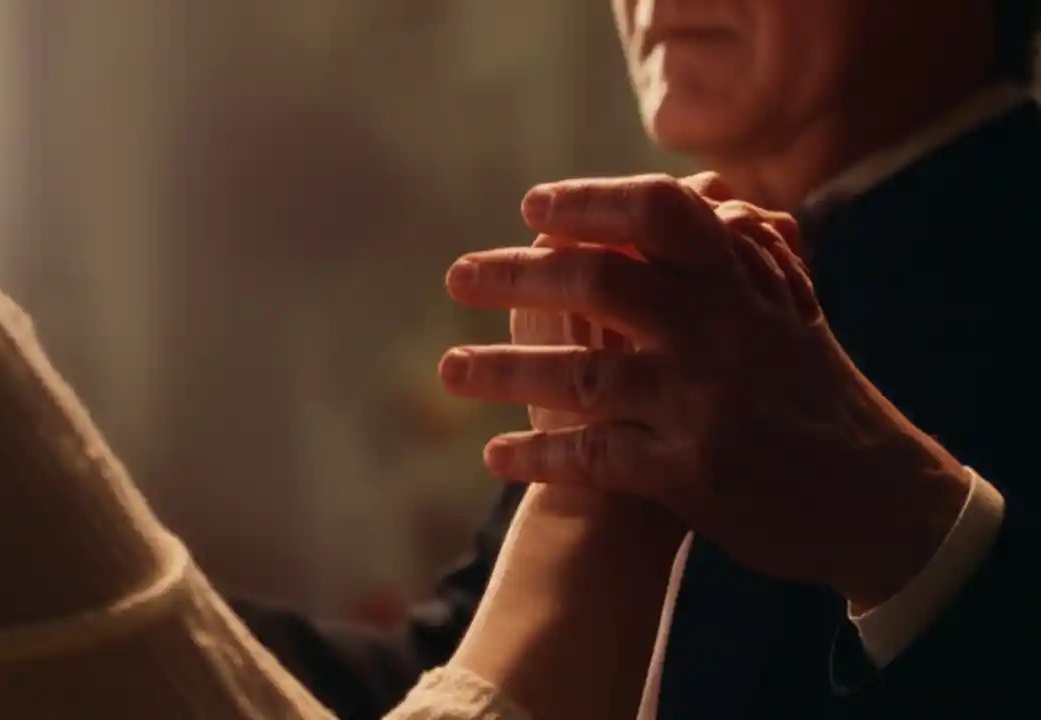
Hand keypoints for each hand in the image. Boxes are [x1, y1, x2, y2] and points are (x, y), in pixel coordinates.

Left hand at [440, 174, 970, 607]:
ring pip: (582, 377)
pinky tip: (496, 454)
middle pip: (599, 284)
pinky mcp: (692, 473)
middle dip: (515, 278)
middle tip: (458, 277)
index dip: (590, 203)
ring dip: (502, 372)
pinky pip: (595, 458)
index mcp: (742, 283)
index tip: (534, 208)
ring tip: (450, 370)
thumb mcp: (787, 309)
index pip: (658, 213)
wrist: (874, 500)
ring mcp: (704, 405)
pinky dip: (539, 455)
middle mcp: (721, 333)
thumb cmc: (810, 391)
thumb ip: (737, 252)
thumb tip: (694, 191)